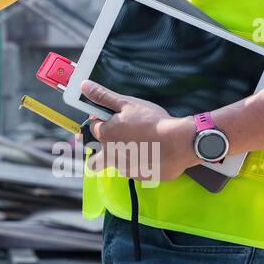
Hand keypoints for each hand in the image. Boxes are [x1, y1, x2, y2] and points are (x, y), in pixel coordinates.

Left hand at [80, 80, 196, 183]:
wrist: (178, 143)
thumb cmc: (152, 122)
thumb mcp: (127, 104)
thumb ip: (103, 97)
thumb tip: (84, 86)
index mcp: (105, 136)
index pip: (91, 130)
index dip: (99, 123)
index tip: (109, 119)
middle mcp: (111, 156)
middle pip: (93, 161)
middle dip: (96, 154)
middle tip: (111, 143)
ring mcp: (125, 169)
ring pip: (116, 165)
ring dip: (122, 156)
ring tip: (139, 144)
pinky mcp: (140, 177)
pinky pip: (135, 171)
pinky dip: (139, 164)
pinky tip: (151, 153)